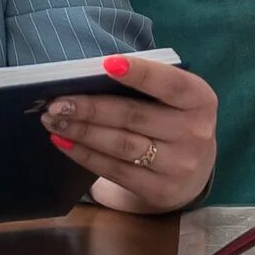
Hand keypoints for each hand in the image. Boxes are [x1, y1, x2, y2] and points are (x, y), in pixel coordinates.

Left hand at [43, 51, 216, 212]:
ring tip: (53, 121)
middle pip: (134, 116)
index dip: (139, 73)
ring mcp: (179, 165)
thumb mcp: (175, 100)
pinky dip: (85, 155)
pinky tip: (64, 142)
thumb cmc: (174, 120)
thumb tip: (91, 78)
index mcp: (201, 100)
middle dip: (90, 107)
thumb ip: (147, 87)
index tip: (105, 64)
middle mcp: (195, 133)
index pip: (169, 84)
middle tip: (56, 102)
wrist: (194, 170)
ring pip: (120, 144)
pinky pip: (115, 170)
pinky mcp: (160, 190)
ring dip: (81, 131)